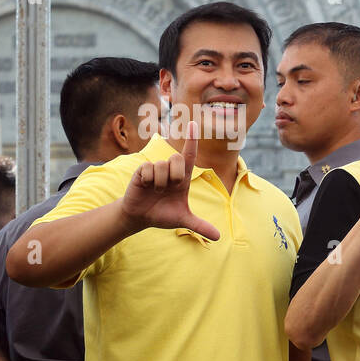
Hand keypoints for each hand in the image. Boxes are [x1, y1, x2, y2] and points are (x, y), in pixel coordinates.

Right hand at [120, 121, 219, 239]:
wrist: (141, 217)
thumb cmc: (162, 214)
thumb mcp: (183, 220)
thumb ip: (200, 226)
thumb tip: (218, 237)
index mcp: (182, 177)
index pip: (188, 155)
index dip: (191, 140)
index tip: (194, 123)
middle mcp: (169, 170)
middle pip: (177, 159)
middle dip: (176, 177)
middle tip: (169, 189)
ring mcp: (155, 169)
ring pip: (162, 167)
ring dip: (161, 183)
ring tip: (156, 190)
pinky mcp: (141, 171)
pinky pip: (149, 169)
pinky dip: (150, 181)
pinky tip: (146, 187)